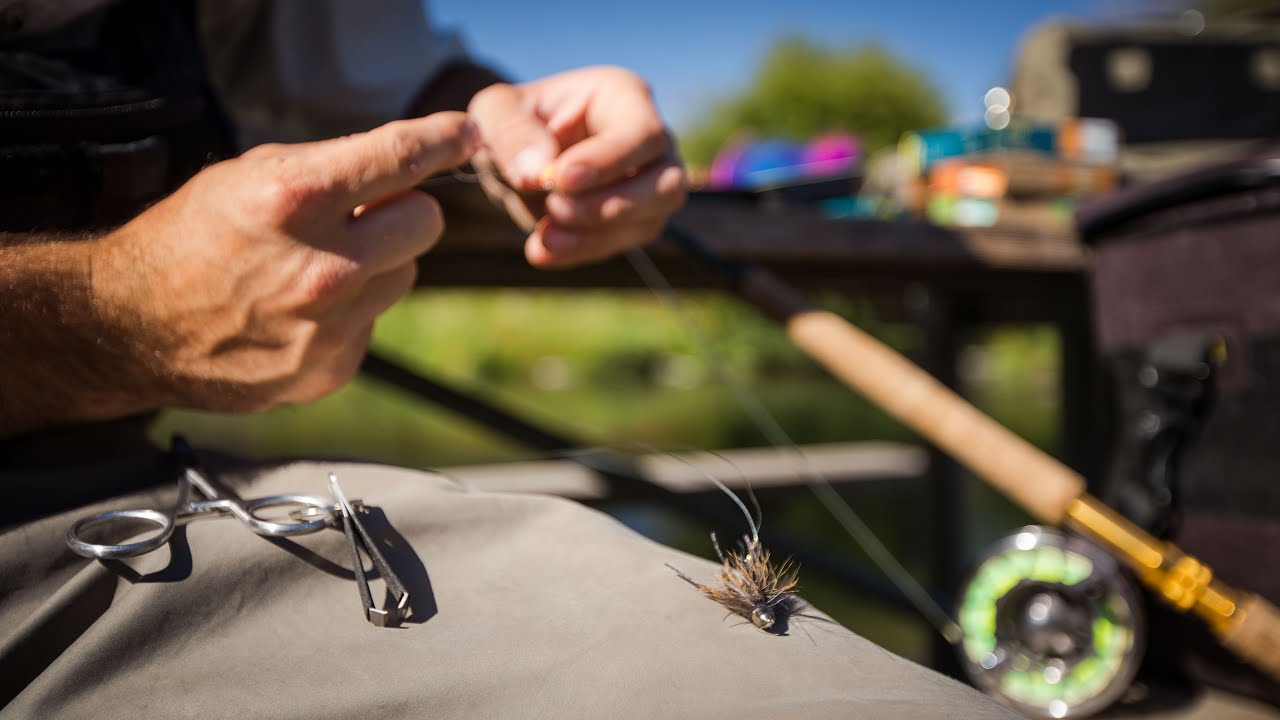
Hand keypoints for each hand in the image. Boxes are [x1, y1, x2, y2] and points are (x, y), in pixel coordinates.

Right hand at [92, 112, 479, 412]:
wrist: (131, 326)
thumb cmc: (191, 238)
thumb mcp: (248, 175)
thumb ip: (330, 167)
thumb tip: (405, 166)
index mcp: (293, 202)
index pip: (400, 161)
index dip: (443, 141)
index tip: (466, 134)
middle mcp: (321, 269)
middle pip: (427, 223)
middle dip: (402, 211)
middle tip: (362, 214)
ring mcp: (329, 327)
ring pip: (404, 274)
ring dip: (377, 263)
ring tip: (316, 266)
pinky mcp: (330, 370)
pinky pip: (374, 321)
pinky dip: (351, 311)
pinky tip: (299, 310)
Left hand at [468, 66, 686, 267]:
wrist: (513, 156)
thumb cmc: (512, 122)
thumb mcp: (494, 111)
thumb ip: (511, 132)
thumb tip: (539, 170)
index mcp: (624, 96)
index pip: (642, 133)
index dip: (608, 160)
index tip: (559, 180)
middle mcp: (649, 141)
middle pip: (666, 182)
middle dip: (610, 205)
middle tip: (554, 207)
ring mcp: (651, 183)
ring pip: (652, 219)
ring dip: (599, 234)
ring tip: (545, 235)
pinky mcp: (635, 220)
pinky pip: (623, 243)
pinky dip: (583, 251)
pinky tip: (543, 249)